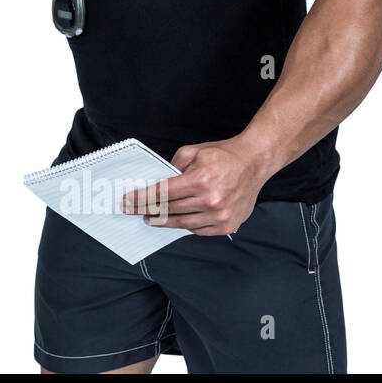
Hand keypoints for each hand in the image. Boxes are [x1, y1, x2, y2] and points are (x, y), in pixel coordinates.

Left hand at [121, 136, 273, 235]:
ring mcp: (221, 215)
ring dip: (162, 222)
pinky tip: (174, 220)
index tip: (127, 201)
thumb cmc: (223, 155)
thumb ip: (171, 167)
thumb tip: (155, 183)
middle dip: (146, 210)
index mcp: (200, 180)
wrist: (254, 162)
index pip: (162, 193)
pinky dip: (185, 225)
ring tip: (149, 218)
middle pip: (169, 210)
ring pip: (182, 223)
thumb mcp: (192, 151)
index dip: (141, 198)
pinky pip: (199, 230)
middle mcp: (211, 200)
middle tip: (132, 210)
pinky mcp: (228, 225)